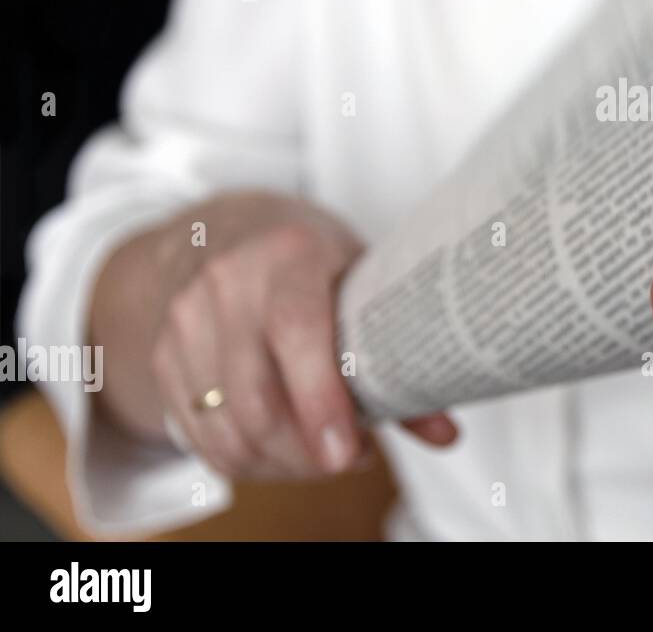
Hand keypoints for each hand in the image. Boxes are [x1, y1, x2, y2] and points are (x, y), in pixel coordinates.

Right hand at [91, 192, 457, 478]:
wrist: (221, 230)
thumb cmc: (310, 260)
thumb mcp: (358, 278)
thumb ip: (398, 355)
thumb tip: (446, 432)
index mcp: (290, 254)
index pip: (297, 330)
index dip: (320, 399)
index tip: (346, 454)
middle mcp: (228, 282)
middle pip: (257, 397)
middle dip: (306, 451)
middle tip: (350, 458)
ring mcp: (187, 319)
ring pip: (227, 426)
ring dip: (278, 463)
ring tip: (320, 458)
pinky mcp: (163, 355)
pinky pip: (200, 434)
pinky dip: (243, 460)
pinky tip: (279, 455)